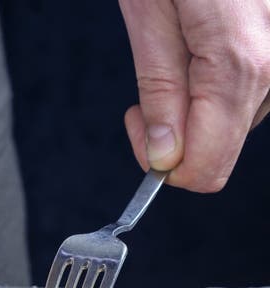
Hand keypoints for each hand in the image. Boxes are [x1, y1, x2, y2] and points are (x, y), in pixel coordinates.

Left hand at [118, 0, 269, 191]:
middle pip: (224, 143)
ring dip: (200, 100)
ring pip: (240, 116)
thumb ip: (160, 86)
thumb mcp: (149, 7)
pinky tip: (205, 36)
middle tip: (146, 86)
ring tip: (180, 40)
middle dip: (179, 127)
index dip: (166, 164)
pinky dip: (222, 77)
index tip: (139, 127)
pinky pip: (255, 85)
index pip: (209, 165)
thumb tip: (163, 156)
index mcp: (242, 60)